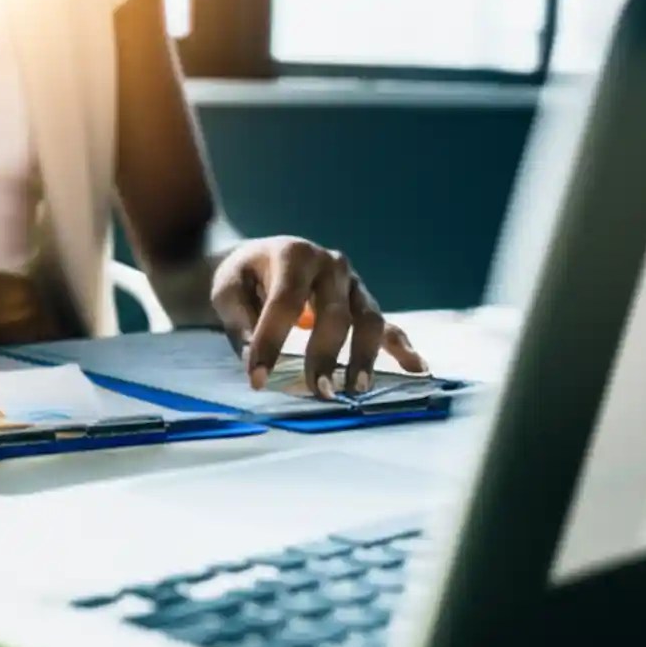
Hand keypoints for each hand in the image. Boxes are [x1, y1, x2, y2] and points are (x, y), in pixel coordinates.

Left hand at [210, 236, 426, 397]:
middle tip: (318, 391)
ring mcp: (352, 283)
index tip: (257, 379)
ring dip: (364, 355)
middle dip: (326, 355)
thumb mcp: (228, 288)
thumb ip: (238, 319)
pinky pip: (387, 326)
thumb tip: (254, 353)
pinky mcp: (363, 302)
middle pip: (335, 313)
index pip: (285, 302)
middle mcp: (330, 264)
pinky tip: (417, 369)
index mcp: (294, 255)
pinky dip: (403, 348)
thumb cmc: (245, 277)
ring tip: (356, 388)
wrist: (262, 260)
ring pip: (369, 318)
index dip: (272, 341)